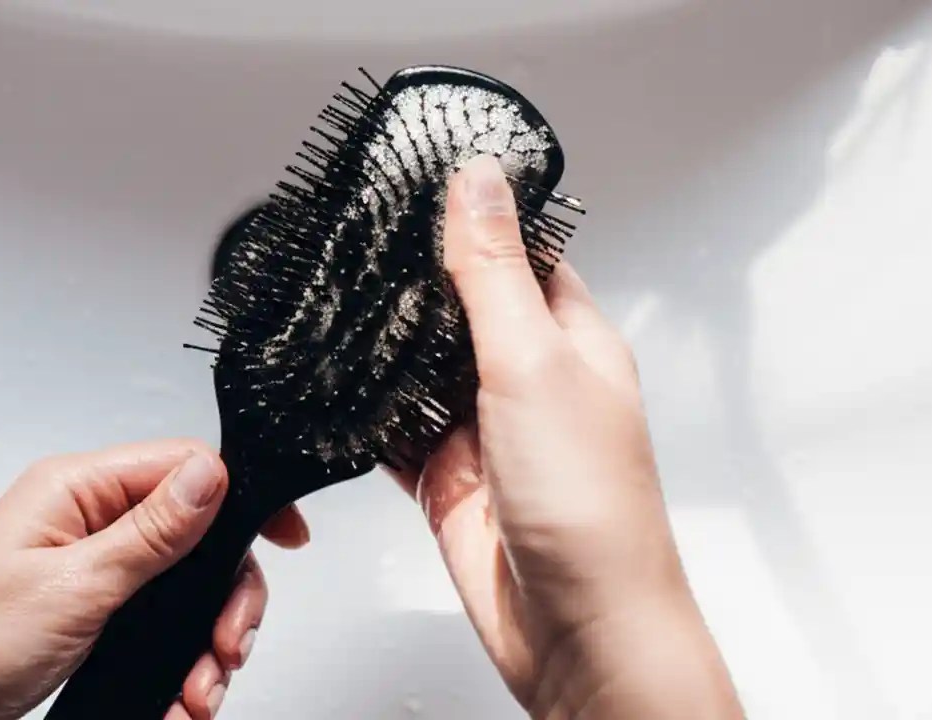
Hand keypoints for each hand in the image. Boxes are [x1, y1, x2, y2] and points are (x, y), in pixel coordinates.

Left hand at [0, 440, 308, 719]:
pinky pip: (157, 621)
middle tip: (227, 648)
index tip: (286, 539)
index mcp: (77, 488)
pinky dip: (176, 661)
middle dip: (224, 598)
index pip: (185, 465)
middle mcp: (87, 518)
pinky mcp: (90, 608)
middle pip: (197, 534)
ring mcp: (90, 565)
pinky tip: (175, 698)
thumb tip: (212, 475)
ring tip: (198, 691)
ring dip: (204, 641)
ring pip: (184, 585)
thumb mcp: (75, 585)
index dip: (243, 499)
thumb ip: (152, 532)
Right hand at [395, 156, 742, 718]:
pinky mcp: (448, 478)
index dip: (478, 218)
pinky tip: (341, 396)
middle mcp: (530, 381)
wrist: (575, 629)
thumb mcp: (534, 363)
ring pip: (423, 371)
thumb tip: (479, 181)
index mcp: (572, 340)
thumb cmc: (592, 507)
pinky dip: (369, 417)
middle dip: (418, 286)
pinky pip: (396, 433)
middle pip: (463, 309)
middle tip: (363, 246)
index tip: (425, 183)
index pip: (524, 254)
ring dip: (389, 351)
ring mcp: (487, 431)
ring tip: (340, 310)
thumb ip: (494, 273)